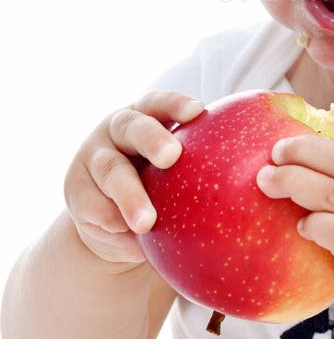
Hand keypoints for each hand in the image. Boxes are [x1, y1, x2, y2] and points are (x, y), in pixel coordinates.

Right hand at [63, 91, 204, 265]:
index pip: (160, 102)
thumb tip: (254, 182)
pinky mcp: (74, 189)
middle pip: (133, 127)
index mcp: (146, 116)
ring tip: (148, 223)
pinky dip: (111, 220)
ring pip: (111, 170)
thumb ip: (200, 166)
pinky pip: (92, 204)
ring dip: (130, 195)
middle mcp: (117, 129)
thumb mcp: (176, 171)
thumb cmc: (161, 186)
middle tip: (172, 157)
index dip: (176, 104)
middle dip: (152, 139)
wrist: (112, 221)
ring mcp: (93, 157)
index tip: (199, 111)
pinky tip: (128, 236)